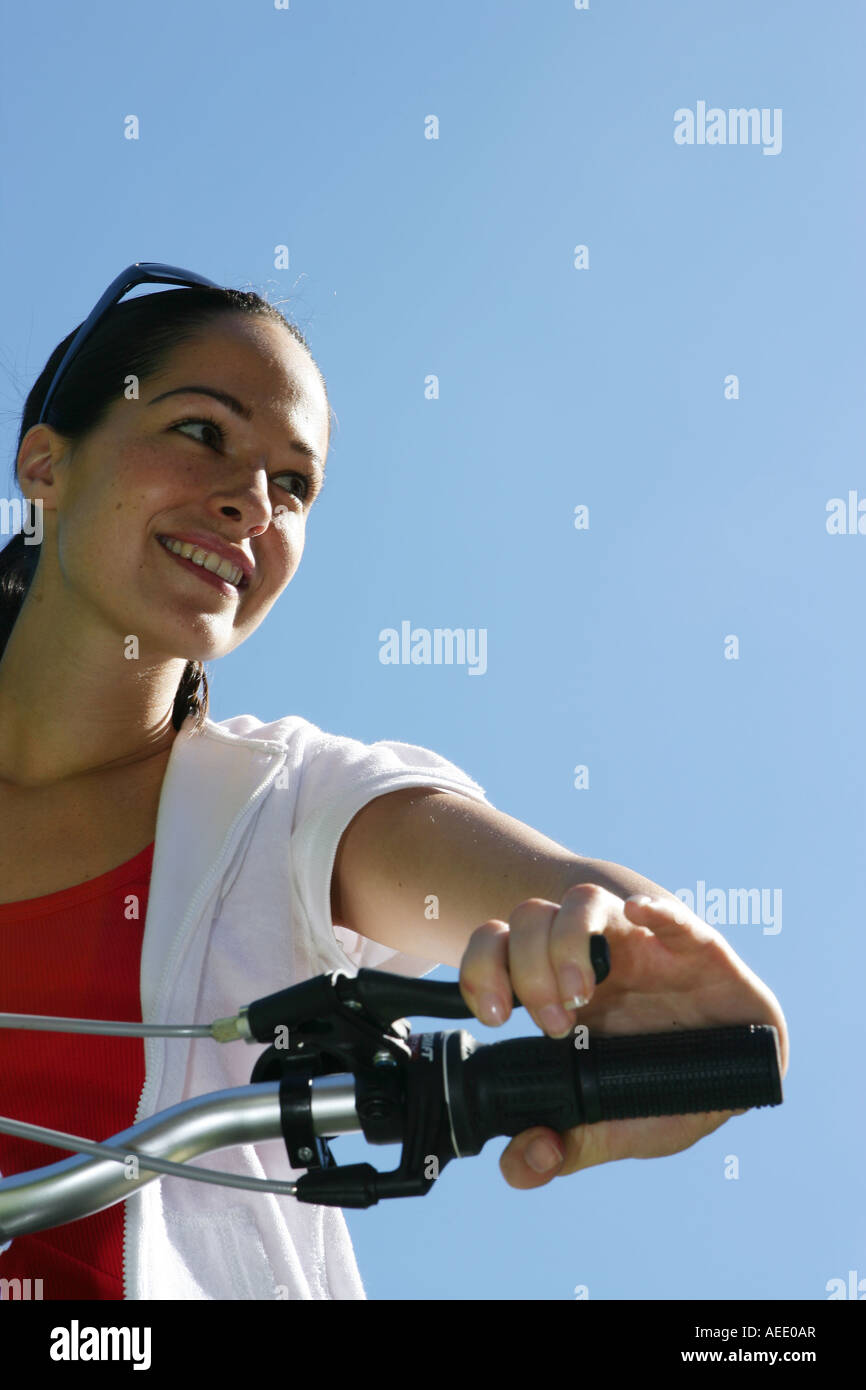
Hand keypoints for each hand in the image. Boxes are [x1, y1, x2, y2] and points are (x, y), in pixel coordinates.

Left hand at [457, 882, 788, 1188]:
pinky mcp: (691, 945)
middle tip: (552, 1023)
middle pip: (530, 920)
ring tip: (580, 995)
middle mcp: (589, 955)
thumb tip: (524, 1165)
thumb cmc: (667, 1079)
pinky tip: (640, 915)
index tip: (495, 1016)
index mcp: (557, 985)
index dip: (482, 972)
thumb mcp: (613, 1122)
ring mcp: (637, 943)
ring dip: (568, 943)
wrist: (738, 1060)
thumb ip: (567, 1145)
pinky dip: (654, 910)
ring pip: (582, 903)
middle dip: (526, 968)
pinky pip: (670, 914)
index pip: (496, 949)